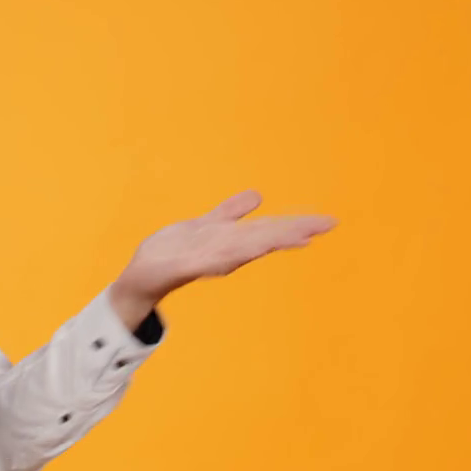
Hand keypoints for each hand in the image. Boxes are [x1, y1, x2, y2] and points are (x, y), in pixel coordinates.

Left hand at [110, 190, 337, 323]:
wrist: (143, 274)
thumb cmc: (174, 251)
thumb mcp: (205, 225)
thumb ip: (230, 212)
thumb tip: (258, 196)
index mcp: (231, 240)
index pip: (269, 230)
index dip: (296, 226)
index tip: (327, 223)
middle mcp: (225, 251)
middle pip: (264, 238)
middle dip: (293, 231)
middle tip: (325, 226)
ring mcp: (207, 260)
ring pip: (244, 248)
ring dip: (271, 240)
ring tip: (300, 236)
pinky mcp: (185, 267)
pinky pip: (210, 260)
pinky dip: (229, 255)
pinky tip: (248, 250)